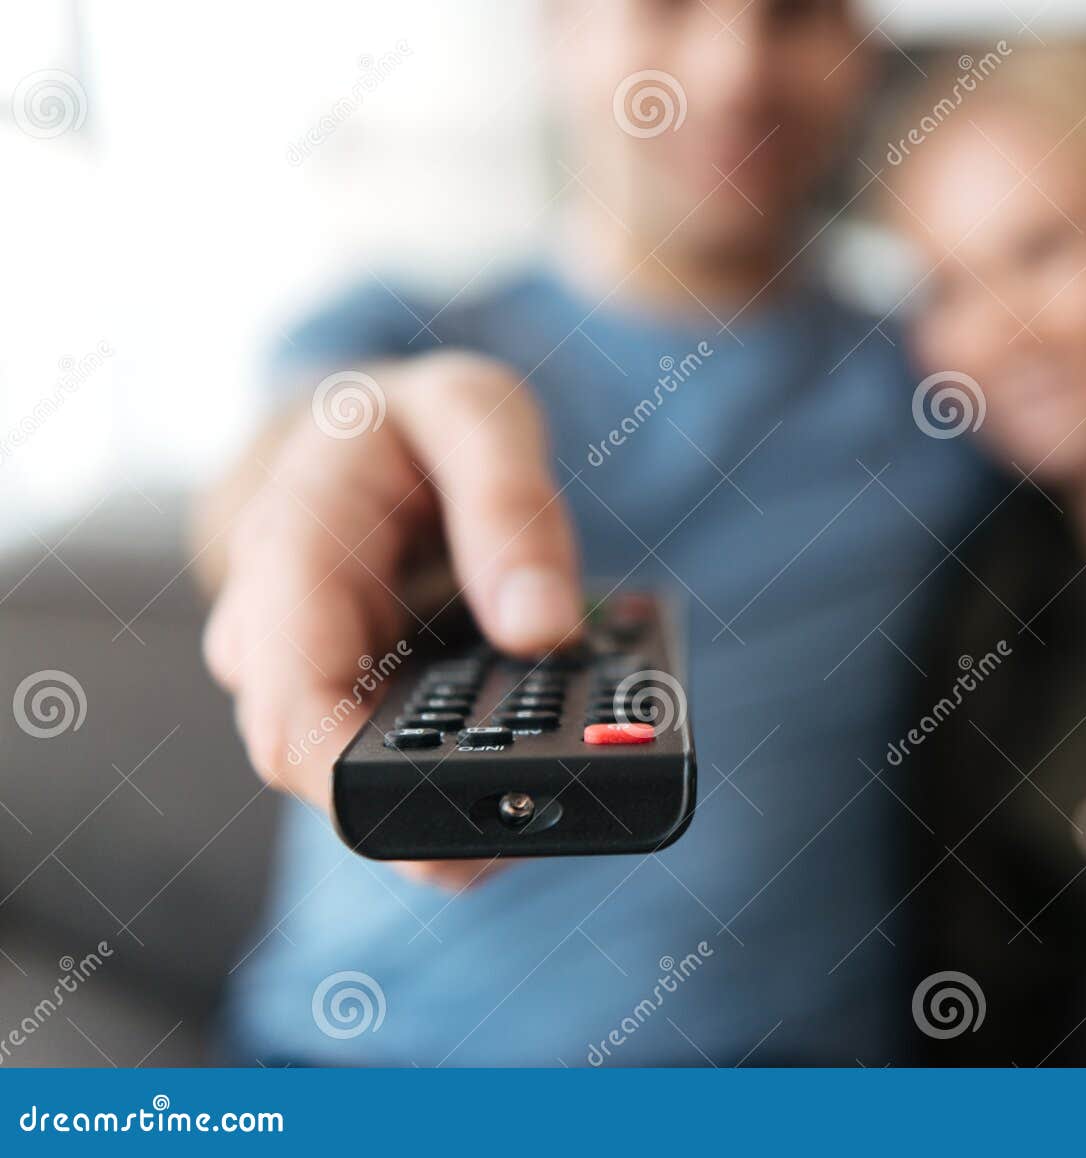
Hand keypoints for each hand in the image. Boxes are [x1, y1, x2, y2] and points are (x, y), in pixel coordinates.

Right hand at [199, 351, 581, 889]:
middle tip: (581, 778)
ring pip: (376, 779)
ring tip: (584, 753)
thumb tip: (541, 631)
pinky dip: (475, 759)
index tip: (480, 816)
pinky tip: (550, 746)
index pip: (296, 724)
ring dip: (471, 784)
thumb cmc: (410, 419)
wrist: (361, 430)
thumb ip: (508, 509)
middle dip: (453, 797)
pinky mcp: (351, 704)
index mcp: (290, 559)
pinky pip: (405, 758)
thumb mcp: (473, 413)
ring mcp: (307, 681)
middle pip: (339, 776)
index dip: (376, 798)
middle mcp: (276, 640)